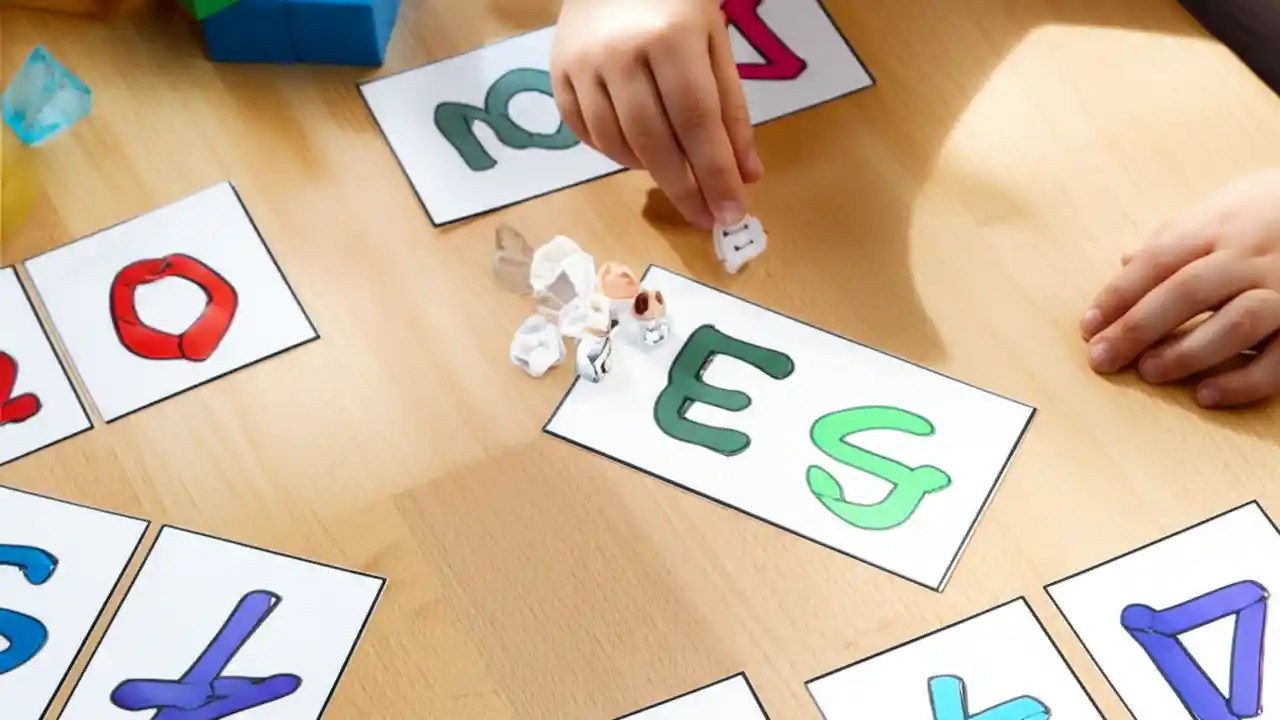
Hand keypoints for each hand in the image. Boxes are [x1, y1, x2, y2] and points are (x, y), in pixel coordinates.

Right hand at [551, 0, 762, 228]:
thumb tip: (745, 175)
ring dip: (651, 171)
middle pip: (655, 142)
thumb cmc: (675, 0)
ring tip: (678, 176)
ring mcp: (582, 66)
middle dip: (685, 189)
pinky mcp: (556, 74)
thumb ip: (730, 108)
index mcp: (671, 37)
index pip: (697, 122)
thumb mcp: (714, 41)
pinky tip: (639, 154)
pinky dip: (615, 153)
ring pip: (617, 144)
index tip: (732, 213)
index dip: (715, 174)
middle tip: (707, 218)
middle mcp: (620, 54)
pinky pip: (586, 133)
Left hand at [1081, 169, 1279, 406]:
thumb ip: (1176, 236)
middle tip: (1102, 358)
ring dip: (1187, 352)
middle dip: (1138, 329)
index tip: (1088, 326)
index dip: (1118, 296)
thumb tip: (1126, 260)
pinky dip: (1243, 381)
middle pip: (1187, 292)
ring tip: (1149, 373)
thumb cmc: (1272, 209)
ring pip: (1235, 323)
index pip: (1158, 261)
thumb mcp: (1224, 206)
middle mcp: (1252, 256)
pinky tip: (1207, 395)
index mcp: (1221, 227)